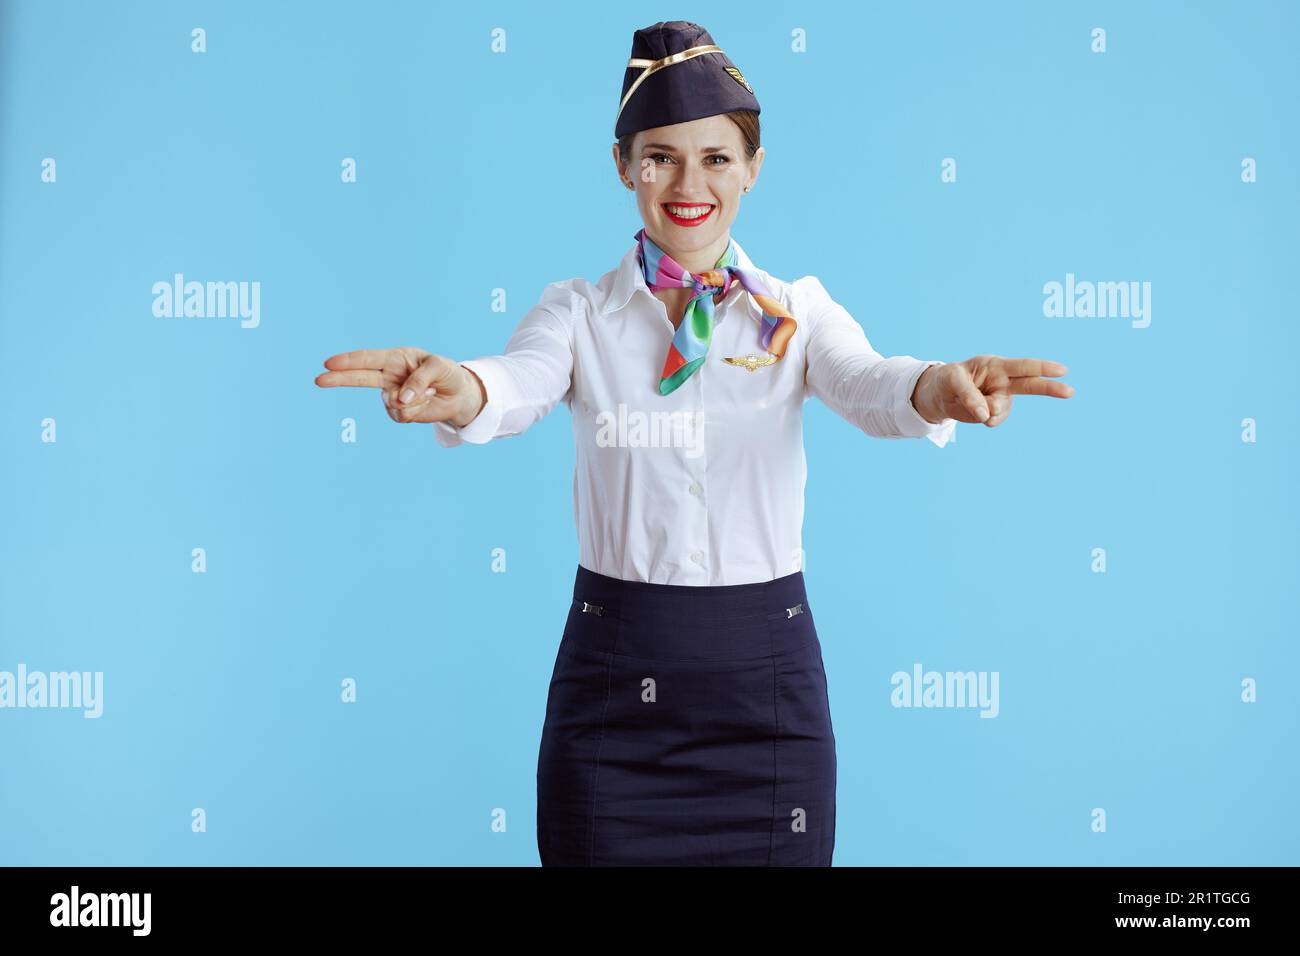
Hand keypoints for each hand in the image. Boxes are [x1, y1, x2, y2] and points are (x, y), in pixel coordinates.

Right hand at [314, 346, 486, 425]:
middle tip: (318, 379)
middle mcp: (389, 375)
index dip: (349, 360)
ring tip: (430, 391)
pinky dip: (418, 410)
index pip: (368, 358)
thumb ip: (419, 379)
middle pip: (359, 377)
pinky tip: (426, 402)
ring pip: (390, 401)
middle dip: (339, 378)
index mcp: (396, 357)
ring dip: (414, 399)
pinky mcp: (400, 412)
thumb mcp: (440, 367)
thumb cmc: (448, 373)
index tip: (330, 363)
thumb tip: (401, 399)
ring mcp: (392, 395)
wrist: (460, 395)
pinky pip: (402, 414)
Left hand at [911, 355, 1072, 426]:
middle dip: (1050, 388)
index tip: (1062, 370)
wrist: (939, 395)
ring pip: (1003, 408)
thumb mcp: (952, 381)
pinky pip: (994, 419)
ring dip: (990, 411)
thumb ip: (970, 396)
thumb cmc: (947, 379)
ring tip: (972, 404)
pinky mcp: (995, 411)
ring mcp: (1001, 396)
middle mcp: (1003, 380)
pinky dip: (986, 419)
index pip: (1022, 366)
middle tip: (1070, 392)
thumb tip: (985, 415)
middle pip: (1031, 384)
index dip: (1042, 367)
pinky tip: (977, 412)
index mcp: (995, 365)